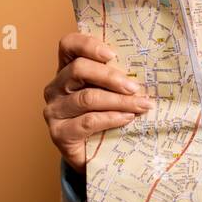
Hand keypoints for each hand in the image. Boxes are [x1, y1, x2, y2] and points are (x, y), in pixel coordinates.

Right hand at [42, 32, 153, 170]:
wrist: (94, 157)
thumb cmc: (104, 118)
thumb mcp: (110, 93)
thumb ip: (117, 79)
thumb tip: (146, 69)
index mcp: (67, 70)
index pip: (68, 45)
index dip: (88, 44)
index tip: (112, 54)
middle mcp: (56, 87)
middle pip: (79, 69)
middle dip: (111, 77)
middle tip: (135, 87)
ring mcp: (54, 111)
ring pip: (87, 98)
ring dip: (119, 101)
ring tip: (141, 105)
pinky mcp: (59, 133)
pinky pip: (88, 121)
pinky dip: (112, 118)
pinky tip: (127, 118)